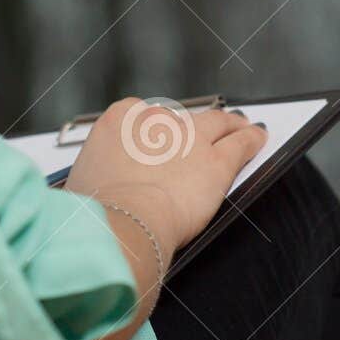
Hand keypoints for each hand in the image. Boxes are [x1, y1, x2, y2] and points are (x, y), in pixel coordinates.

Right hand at [66, 98, 267, 250]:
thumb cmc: (96, 212)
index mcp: (119, 120)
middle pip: (180, 119)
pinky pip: (240, 144)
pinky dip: (251, 140)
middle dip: (190, 129)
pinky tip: (258, 139)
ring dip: (230, 124)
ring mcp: (189, 138)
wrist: (124, 224)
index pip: (140, 115)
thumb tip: (91, 188)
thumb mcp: (81, 183)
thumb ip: (94, 176)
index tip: (158, 141)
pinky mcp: (216, 161)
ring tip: (241, 127)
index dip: (153, 131)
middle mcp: (155, 121)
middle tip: (199, 139)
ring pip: (217, 123)